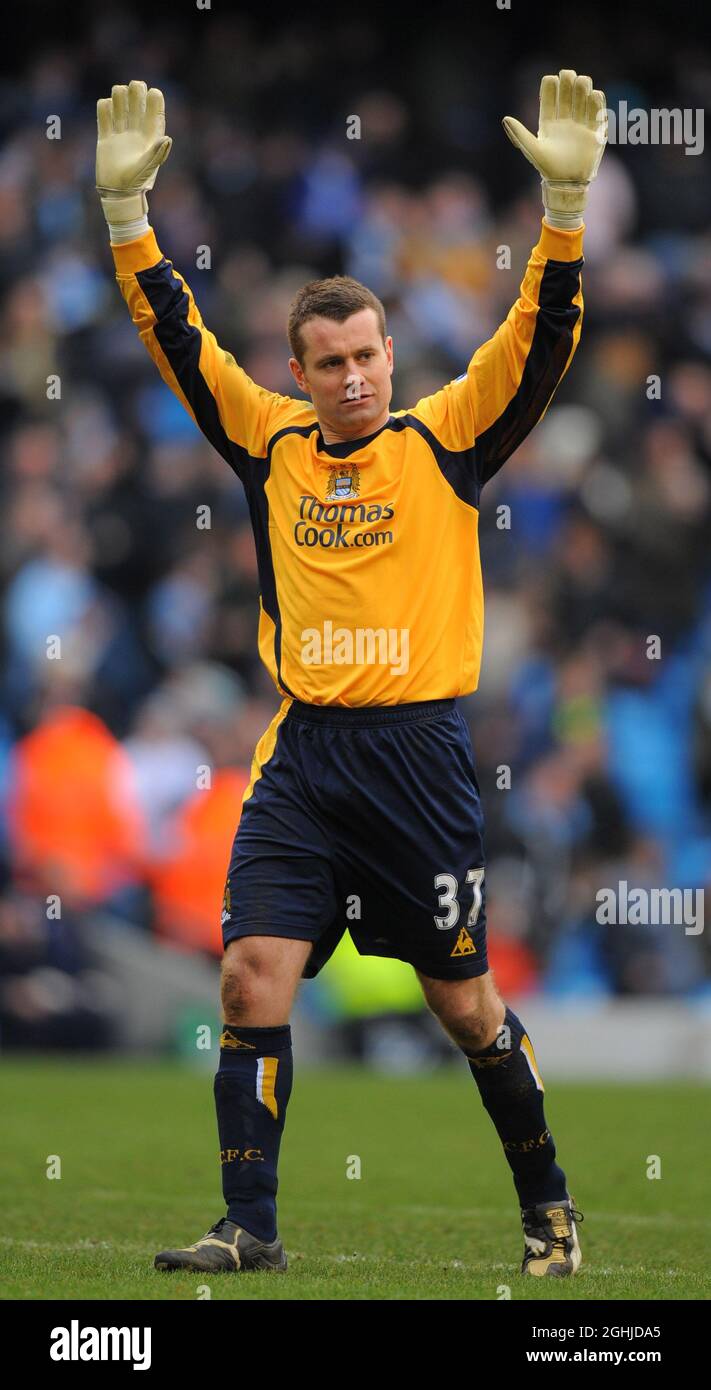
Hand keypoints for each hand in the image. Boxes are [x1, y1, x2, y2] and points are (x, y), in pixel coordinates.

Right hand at [96, 80, 171, 224]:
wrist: (116, 193)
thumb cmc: (136, 183)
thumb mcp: (148, 168)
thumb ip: (157, 152)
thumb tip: (168, 138)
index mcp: (151, 135)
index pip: (155, 110)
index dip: (154, 98)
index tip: (152, 92)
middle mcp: (137, 131)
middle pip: (137, 100)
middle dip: (136, 90)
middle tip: (133, 88)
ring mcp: (121, 132)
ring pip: (120, 103)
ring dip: (119, 95)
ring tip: (118, 97)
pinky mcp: (106, 136)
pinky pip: (104, 113)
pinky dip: (104, 106)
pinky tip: (106, 109)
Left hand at [502, 69, 606, 221]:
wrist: (568, 182)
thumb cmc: (548, 168)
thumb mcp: (532, 150)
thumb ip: (519, 134)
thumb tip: (505, 119)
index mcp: (548, 122)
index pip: (549, 97)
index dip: (550, 85)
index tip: (551, 79)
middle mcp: (564, 120)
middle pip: (567, 92)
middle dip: (568, 79)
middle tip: (568, 75)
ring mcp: (580, 123)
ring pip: (583, 96)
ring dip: (583, 85)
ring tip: (581, 82)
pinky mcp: (594, 129)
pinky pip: (597, 109)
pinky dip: (596, 98)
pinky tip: (592, 95)